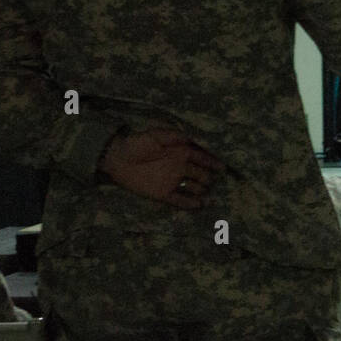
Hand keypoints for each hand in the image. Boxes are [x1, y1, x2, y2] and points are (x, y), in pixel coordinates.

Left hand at [99, 128, 222, 209]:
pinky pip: (180, 200)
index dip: (212, 161)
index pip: (201, 157)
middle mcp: (180, 167)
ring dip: (202, 190)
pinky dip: (190, 203)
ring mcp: (172, 181)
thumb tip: (192, 137)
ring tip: (209, 194)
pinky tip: (199, 205)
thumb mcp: (154, 135)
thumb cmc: (136, 144)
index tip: (223, 166)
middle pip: (200, 173)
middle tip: (215, 181)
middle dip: (209, 177)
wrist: (117, 159)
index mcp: (180, 152)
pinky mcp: (163, 193)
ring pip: (193, 187)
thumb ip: (173, 136)